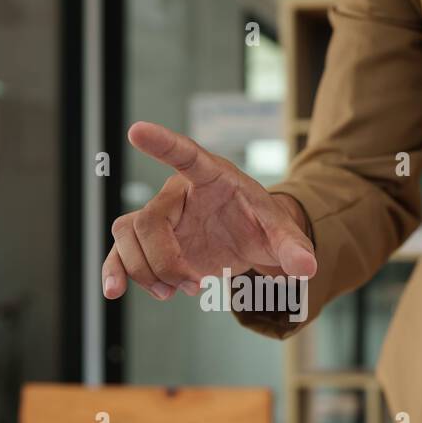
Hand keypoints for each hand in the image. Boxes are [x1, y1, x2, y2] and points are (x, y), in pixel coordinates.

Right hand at [102, 122, 316, 300]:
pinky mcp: (150, 245)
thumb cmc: (260, 223)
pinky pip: (120, 253)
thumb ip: (292, 245)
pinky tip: (114, 291)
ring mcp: (160, 220)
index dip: (162, 143)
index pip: (184, 154)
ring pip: (128, 237)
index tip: (136, 130)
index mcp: (209, 177)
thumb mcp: (281, 232)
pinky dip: (115, 271)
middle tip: (196, 285)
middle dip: (166, 261)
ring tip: (173, 292)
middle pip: (148, 221)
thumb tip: (307, 266)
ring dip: (145, 271)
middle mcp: (177, 194)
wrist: (248, 239)